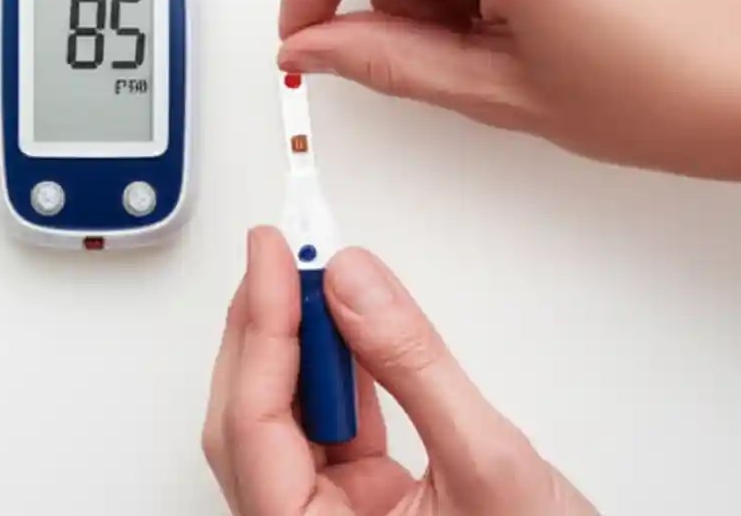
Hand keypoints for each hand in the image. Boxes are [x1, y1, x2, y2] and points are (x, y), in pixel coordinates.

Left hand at [202, 227, 596, 514]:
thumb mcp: (489, 466)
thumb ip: (414, 370)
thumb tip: (354, 284)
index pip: (255, 425)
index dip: (260, 328)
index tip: (273, 252)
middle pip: (250, 417)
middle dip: (267, 327)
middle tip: (288, 250)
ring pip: (284, 417)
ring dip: (299, 343)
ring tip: (319, 275)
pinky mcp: (359, 503)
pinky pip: (326, 427)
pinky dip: (335, 372)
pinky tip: (346, 326)